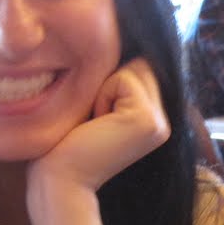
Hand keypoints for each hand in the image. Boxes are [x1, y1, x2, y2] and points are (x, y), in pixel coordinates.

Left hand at [27, 59, 169, 198]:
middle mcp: (163, 122)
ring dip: (105, 88)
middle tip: (95, 120)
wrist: (60, 180)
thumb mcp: (97, 108)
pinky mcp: (148, 120)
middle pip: (140, 64)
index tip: (95, 119)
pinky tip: (97, 124)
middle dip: (109, 82)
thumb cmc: (66, 146)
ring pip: (134, 68)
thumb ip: (117, 85)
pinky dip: (103, 95)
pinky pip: (124, 79)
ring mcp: (160, 123)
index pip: (139, 68)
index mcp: (153, 119)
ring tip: (96, 122)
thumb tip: (122, 44)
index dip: (109, 83)